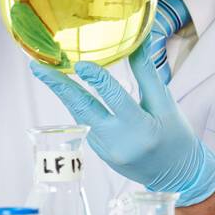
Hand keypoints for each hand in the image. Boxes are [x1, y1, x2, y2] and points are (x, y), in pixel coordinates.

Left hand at [28, 42, 214, 206]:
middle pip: (84, 109)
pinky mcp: (99, 153)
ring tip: (45, 72)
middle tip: (38, 67)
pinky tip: (67, 90)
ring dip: (63, 94)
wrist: (176, 173)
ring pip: (80, 116)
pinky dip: (76, 106)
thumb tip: (139, 41)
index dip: (98, 80)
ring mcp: (105, 151)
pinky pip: (85, 124)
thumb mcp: (165, 103)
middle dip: (60, 86)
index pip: (115, 100)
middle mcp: (119, 142)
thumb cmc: (175, 135)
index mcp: (141, 128)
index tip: (80, 64)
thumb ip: (147, 73)